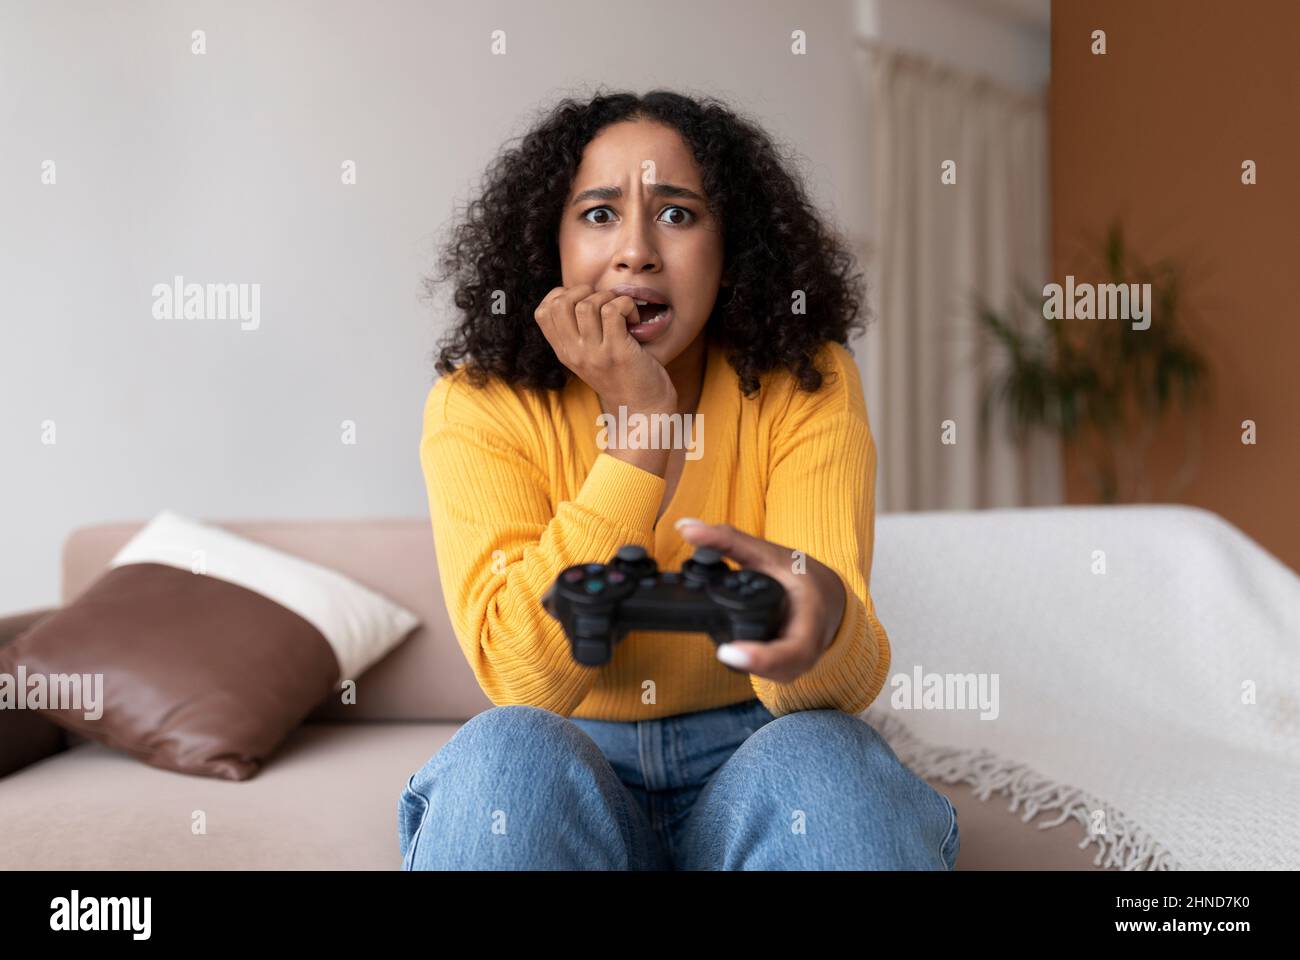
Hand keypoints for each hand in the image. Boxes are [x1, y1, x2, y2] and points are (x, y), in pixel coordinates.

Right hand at [533, 284, 676, 415]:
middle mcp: (574, 353)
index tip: (584, 301)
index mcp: (565, 352)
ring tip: (621, 312)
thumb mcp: (590, 358)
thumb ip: (579, 334)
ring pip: (587, 305)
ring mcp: (594, 354)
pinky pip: (613, 311)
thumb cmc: (622, 378)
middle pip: (561, 303)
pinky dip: (626, 305)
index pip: (542, 312)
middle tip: (603, 302)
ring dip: (608, 298)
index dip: (562, 295)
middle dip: (584, 291)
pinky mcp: (617, 352)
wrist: (643, 411)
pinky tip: (633, 319)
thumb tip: (581, 295)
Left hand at [675, 519, 847, 682]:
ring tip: (727, 653)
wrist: (824, 595)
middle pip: (782, 668)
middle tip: (724, 652)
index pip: (793, 648)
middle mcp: (807, 647)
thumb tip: (685, 527)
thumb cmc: (799, 575)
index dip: (763, 657)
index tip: (730, 652)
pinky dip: (752, 665)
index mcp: (811, 618)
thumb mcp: (767, 553)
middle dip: (755, 664)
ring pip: (774, 675)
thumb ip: (726, 541)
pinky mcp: (785, 667)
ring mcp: (797, 662)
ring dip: (751, 666)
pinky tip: (734, 653)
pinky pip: (769, 673)